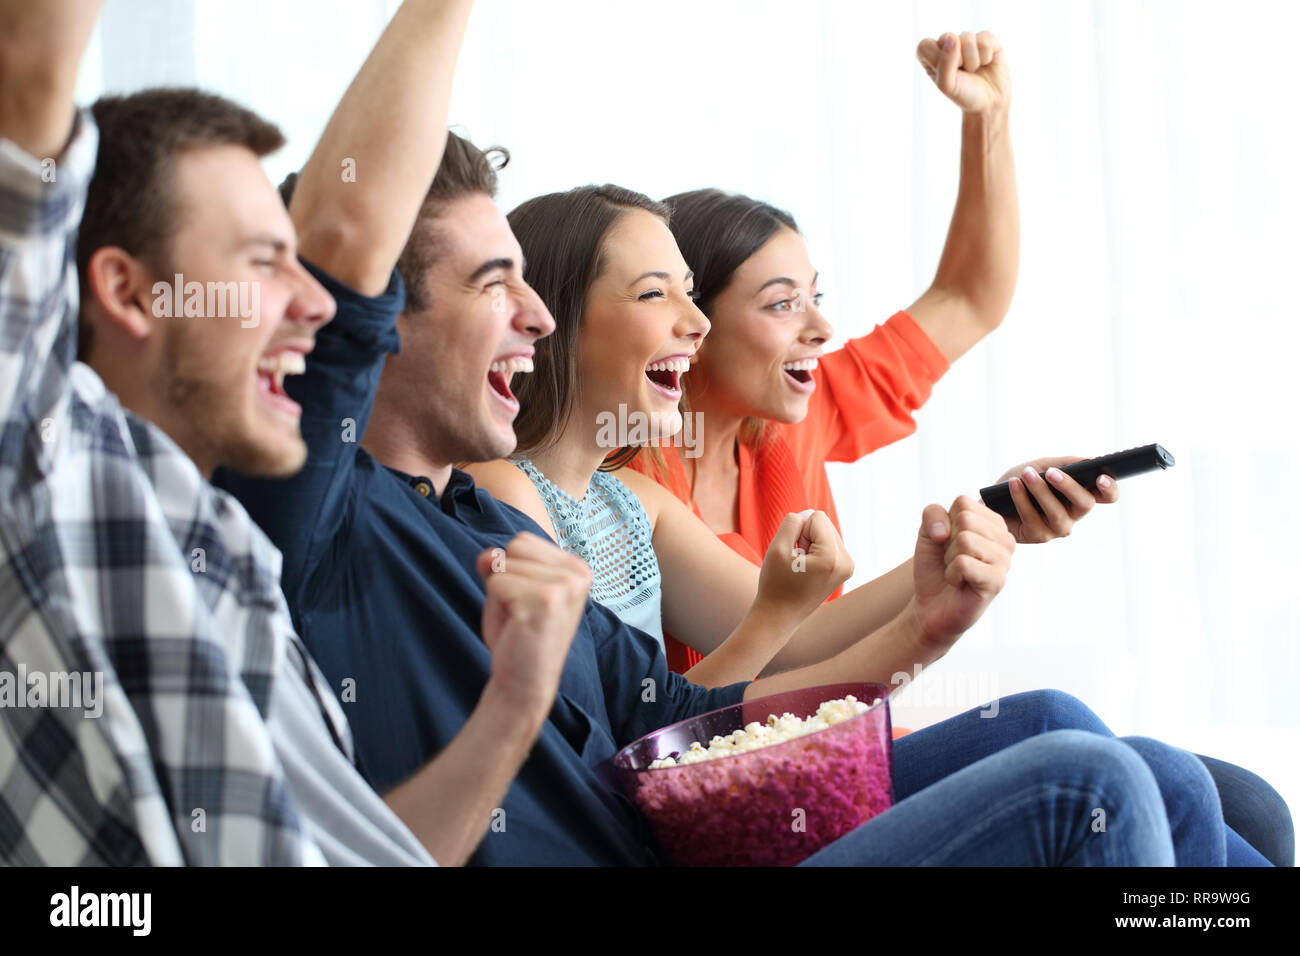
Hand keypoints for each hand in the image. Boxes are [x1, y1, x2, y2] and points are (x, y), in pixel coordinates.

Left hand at [475, 532, 590, 717]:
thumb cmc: (518, 634)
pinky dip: (496, 606)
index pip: (523, 541)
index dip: (511, 569)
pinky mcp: (547, 601)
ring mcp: (565, 586)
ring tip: (519, 618)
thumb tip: (489, 555)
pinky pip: (496, 583)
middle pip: (515, 546)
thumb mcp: (509, 587)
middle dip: (505, 577)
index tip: (525, 600)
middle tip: (520, 611)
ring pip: (503, 564)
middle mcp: (578, 574)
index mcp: (577, 568)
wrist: (523, 683)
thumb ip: (499, 562)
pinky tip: (517, 626)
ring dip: (500, 593)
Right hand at [756, 509, 853, 620]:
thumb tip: (810, 514)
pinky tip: (808, 570)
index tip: (793, 556)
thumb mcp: (777, 547)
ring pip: (826, 532)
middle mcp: (846, 562)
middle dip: (806, 537)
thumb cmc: (775, 584)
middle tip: (797, 562)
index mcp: (832, 558)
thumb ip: (793, 522)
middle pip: (824, 523)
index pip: (816, 517)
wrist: (779, 616)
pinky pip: (829, 543)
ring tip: (801, 567)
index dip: (798, 532)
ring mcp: (848, 567)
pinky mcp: (845, 570)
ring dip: (810, 544)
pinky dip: (816, 551)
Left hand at [910, 496, 1014, 647]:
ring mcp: (1004, 560)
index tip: (949, 541)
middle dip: (947, 541)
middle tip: (952, 559)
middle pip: (965, 519)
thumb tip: (945, 531)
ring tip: (957, 571)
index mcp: (992, 522)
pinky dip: (951, 574)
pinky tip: (960, 583)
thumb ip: (933, 513)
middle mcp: (1004, 538)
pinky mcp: (997, 581)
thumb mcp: (928, 532)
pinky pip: (963, 563)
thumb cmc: (936, 566)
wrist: (932, 604)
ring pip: (965, 540)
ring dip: (949, 559)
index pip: (963, 503)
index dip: (945, 523)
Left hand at [916, 30, 1009, 114]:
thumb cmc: (964, 94)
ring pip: (968, 39)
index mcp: (930, 54)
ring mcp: (966, 38)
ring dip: (973, 61)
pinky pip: (985, 41)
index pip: (925, 45)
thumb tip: (952, 36)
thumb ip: (944, 62)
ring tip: (974, 69)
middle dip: (957, 61)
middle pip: (948, 38)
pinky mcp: (986, 37)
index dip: (937, 60)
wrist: (989, 101)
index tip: (946, 73)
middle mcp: (947, 43)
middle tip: (962, 73)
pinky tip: (986, 62)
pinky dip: (987, 57)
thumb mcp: (947, 85)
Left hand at [996, 456, 1120, 543]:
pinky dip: (1021, 498)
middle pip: (1085, 504)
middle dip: (1069, 486)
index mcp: (1080, 496)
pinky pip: (1032, 518)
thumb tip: (1088, 461)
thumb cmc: (1022, 480)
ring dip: (1041, 491)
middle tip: (1051, 472)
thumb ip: (1066, 463)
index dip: (1110, 489)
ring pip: (1058, 513)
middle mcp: (1074, 514)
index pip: (1106, 496)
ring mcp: (1058, 528)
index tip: (1101, 477)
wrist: (992, 498)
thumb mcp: (1043, 465)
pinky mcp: (1038, 536)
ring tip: (1026, 474)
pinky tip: (1014, 484)